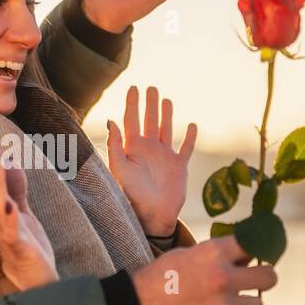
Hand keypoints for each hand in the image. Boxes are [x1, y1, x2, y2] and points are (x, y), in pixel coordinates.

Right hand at [0, 129, 56, 290]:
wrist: (34, 280)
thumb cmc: (26, 245)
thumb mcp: (21, 210)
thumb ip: (14, 187)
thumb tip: (7, 160)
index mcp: (3, 207)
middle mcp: (1, 217)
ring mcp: (8, 232)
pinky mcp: (19, 247)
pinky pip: (13, 231)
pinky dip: (10, 219)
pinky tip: (10, 206)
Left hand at [107, 86, 197, 236]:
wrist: (152, 216)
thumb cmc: (132, 195)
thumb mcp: (120, 169)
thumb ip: (115, 146)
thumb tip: (112, 121)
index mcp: (133, 149)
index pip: (132, 120)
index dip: (132, 104)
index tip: (133, 87)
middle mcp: (149, 150)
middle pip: (149, 121)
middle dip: (150, 105)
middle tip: (151, 88)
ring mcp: (164, 158)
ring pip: (166, 130)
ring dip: (166, 115)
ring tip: (166, 100)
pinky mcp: (179, 167)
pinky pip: (185, 148)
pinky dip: (190, 138)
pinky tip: (192, 125)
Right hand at [130, 238, 276, 304]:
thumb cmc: (156, 281)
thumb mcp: (183, 255)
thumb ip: (215, 254)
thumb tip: (244, 256)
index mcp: (213, 254)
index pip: (253, 244)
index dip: (256, 248)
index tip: (256, 253)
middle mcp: (223, 280)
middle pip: (268, 277)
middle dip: (263, 277)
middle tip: (254, 280)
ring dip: (247, 303)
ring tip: (230, 303)